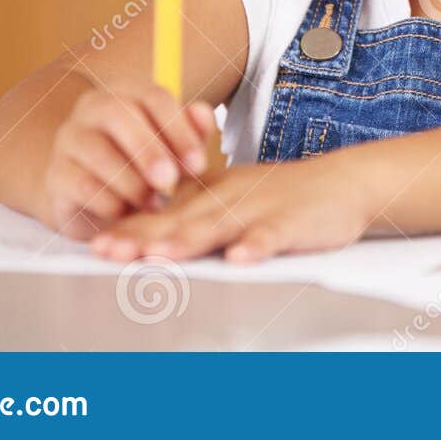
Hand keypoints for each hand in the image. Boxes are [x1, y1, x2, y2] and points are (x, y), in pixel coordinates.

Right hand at [44, 84, 216, 238]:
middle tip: (171, 181)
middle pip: (119, 114)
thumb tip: (204, 115)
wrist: (93, 197)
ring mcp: (69, 139)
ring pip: (97, 151)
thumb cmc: (143, 166)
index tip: (198, 164)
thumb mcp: (173, 148)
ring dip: (131, 181)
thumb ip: (192, 131)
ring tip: (153, 202)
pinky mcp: (56, 174)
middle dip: (149, 150)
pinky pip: (81, 183)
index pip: (153, 97)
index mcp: (128, 93)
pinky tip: (126, 213)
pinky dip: (109, 201)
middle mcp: (93, 108)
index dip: (179, 129)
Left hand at [87, 158, 373, 262]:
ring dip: (187, 240)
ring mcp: (261, 210)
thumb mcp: (233, 196)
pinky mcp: (293, 222)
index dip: (130, 228)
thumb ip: (194, 212)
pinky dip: (257, 245)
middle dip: (143, 236)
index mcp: (213, 196)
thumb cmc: (285, 195)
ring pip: (219, 226)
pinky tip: (241, 258)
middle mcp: (230, 201)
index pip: (165, 213)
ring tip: (158, 255)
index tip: (95, 244)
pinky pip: (273, 235)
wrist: (345, 181)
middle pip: (181, 221)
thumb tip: (145, 236)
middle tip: (107, 250)